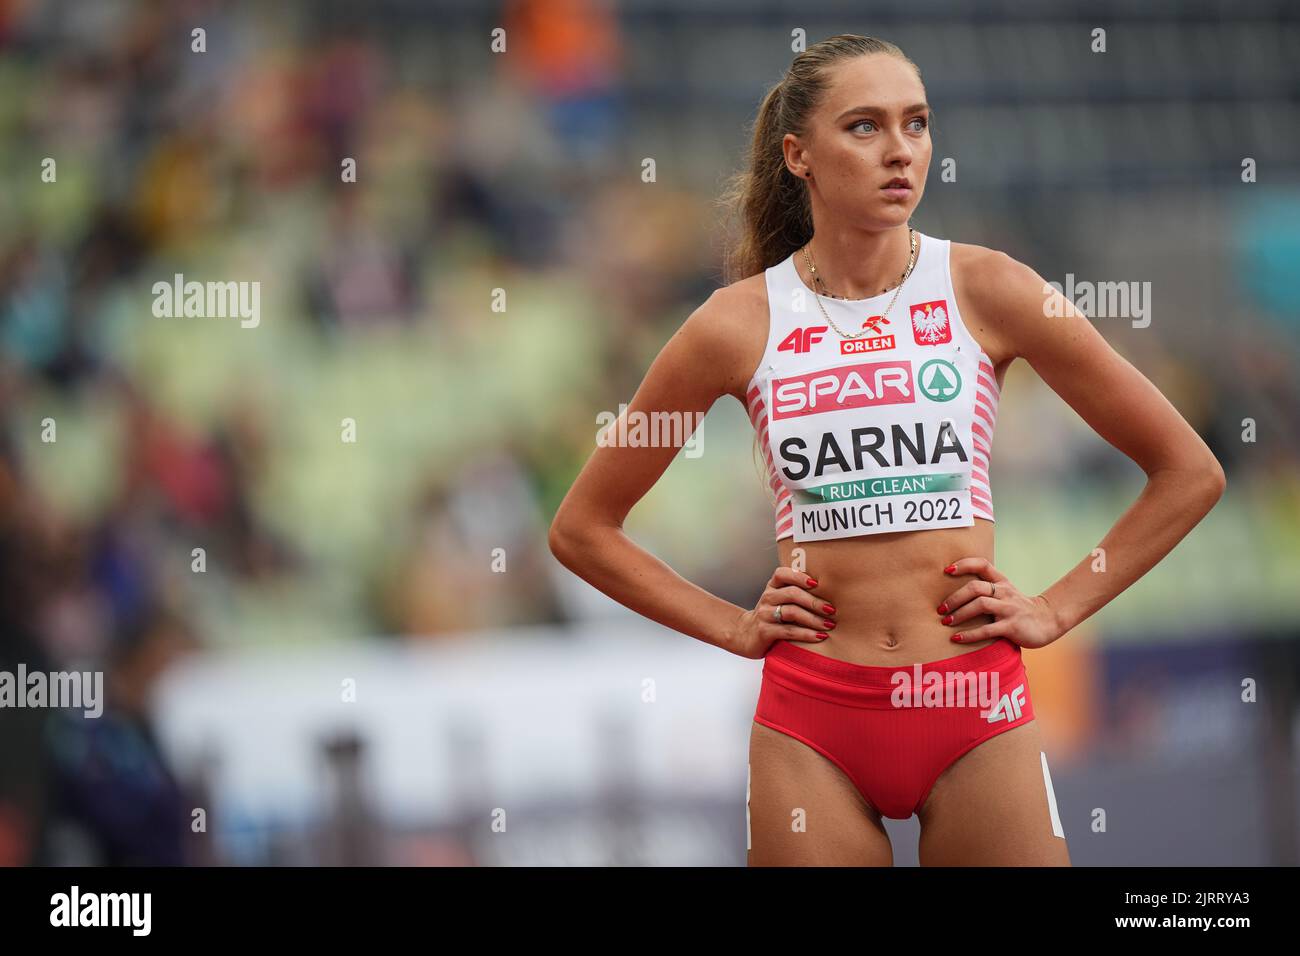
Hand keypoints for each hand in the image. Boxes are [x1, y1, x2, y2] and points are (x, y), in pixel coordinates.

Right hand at [726, 566, 837, 659]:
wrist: (746, 635)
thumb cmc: (771, 616)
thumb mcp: (779, 599)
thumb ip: (796, 593)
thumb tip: (829, 591)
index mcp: (772, 586)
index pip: (782, 573)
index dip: (799, 576)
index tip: (816, 584)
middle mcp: (767, 598)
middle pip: (792, 594)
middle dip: (814, 601)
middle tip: (831, 609)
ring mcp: (765, 614)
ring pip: (792, 612)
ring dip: (813, 619)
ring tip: (828, 625)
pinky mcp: (765, 631)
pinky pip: (789, 631)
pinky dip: (806, 634)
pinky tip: (818, 636)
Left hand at [937, 557, 1061, 648]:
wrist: (1048, 621)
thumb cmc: (1019, 608)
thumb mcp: (1005, 593)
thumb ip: (987, 590)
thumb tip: (955, 592)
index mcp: (1002, 582)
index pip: (982, 564)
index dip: (964, 564)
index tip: (947, 570)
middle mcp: (1005, 592)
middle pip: (975, 587)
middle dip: (955, 598)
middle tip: (941, 609)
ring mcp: (1009, 609)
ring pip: (980, 605)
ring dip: (960, 614)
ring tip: (946, 622)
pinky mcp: (1012, 626)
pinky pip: (987, 630)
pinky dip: (969, 634)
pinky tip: (957, 638)